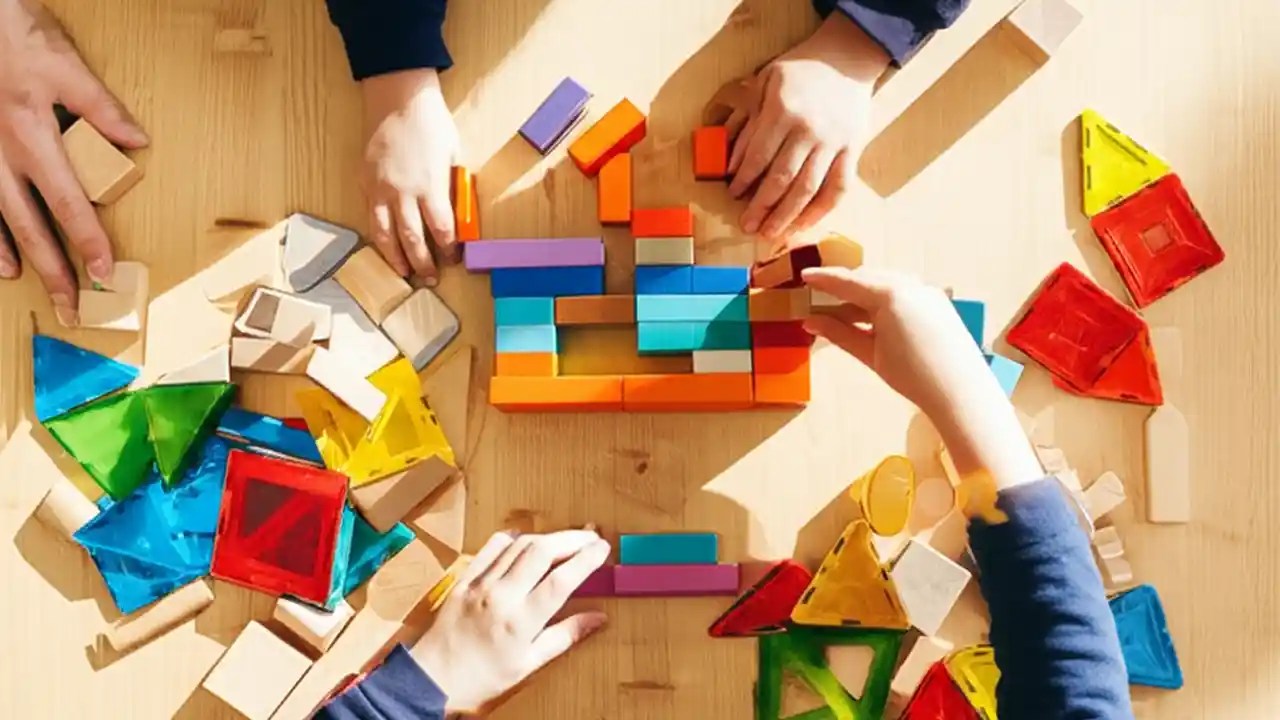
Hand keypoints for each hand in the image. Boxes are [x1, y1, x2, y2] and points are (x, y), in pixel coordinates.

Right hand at [0, 0, 147, 324]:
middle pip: (31, 225)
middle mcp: (1, 154)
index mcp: (32, 136)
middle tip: (72, 307)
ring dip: (16, 255)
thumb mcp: (64, 65)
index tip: (104, 272)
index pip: (68, 203)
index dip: (88, 241)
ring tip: (33, 286)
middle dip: (54, 270)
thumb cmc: (13, 35)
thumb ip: (100, 107)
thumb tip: (138, 142)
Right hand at [360, 68, 460, 285]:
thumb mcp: (453, 155)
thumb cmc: (431, 124)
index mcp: (430, 185)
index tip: (453, 258)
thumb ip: (453, 187)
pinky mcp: (365, 182)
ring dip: (396, 258)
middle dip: (423, 262)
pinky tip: (385, 247)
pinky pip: (371, 217)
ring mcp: (381, 189)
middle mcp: (403, 192)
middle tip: (430, 278)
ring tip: (404, 274)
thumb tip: (457, 213)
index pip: (442, 229)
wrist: (397, 98)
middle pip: (413, 238)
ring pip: (385, 234)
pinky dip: (378, 236)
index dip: (448, 248)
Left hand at [410, 530, 610, 713]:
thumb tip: (599, 618)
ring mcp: (481, 583)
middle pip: (542, 551)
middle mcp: (502, 595)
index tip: (603, 549)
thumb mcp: (529, 664)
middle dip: (572, 539)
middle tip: (591, 537)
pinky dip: (511, 539)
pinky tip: (524, 539)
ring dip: (547, 537)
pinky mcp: (465, 578)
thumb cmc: (484, 677)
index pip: (562, 580)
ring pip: (519, 545)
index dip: (586, 560)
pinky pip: (490, 548)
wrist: (433, 678)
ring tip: (566, 539)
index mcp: (521, 621)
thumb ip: (564, 636)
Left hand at [728, 13, 887, 239]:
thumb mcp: (765, 83)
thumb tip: (731, 163)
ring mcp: (834, 143)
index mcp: (784, 111)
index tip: (732, 195)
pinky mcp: (854, 151)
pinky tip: (804, 225)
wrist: (847, 58)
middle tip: (747, 226)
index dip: (744, 180)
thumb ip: (748, 121)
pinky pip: (839, 189)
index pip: (758, 156)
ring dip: (787, 216)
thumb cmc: (800, 71)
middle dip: (761, 207)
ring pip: (809, 189)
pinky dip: (822, 211)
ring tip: (770, 233)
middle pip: (782, 179)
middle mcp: (810, 130)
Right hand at [803, 266, 1041, 497]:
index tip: (804, 276)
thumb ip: (839, 333)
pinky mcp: (939, 303)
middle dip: (844, 287)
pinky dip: (884, 300)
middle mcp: (911, 285)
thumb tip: (810, 321)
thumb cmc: (912, 376)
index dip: (823, 279)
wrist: (960, 391)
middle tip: (821, 298)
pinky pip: (904, 292)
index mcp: (890, 294)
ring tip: (844, 313)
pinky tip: (874, 318)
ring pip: (887, 284)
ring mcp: (928, 292)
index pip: (848, 282)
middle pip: (868, 278)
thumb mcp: (870, 354)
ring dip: (864, 294)